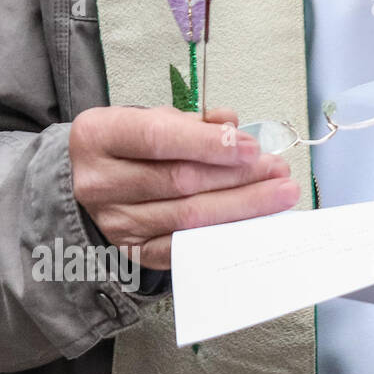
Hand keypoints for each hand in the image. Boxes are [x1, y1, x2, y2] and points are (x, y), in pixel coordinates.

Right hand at [70, 105, 299, 269]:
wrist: (96, 185)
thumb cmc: (131, 149)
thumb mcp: (151, 121)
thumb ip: (193, 123)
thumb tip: (232, 125)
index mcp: (98, 136)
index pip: (158, 138)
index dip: (209, 144)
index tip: (250, 147)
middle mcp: (100, 181)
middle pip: (181, 182)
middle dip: (237, 177)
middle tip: (276, 171)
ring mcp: (115, 221)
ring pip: (189, 218)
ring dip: (242, 206)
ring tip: (278, 194)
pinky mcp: (134, 252)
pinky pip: (187, 247)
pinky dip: (224, 234)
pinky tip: (254, 224)